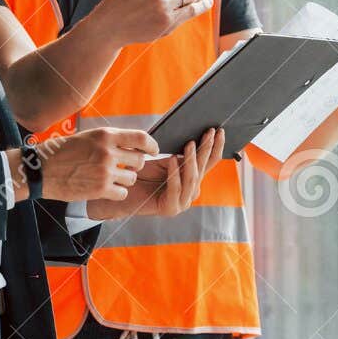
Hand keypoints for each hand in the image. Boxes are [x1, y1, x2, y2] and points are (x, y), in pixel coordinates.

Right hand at [36, 126, 157, 202]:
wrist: (41, 170)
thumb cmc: (61, 152)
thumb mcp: (86, 137)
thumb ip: (109, 141)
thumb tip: (131, 145)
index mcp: (105, 135)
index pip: (141, 138)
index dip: (152, 146)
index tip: (153, 151)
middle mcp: (107, 152)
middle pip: (139, 161)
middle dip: (134, 166)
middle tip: (124, 168)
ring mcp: (105, 171)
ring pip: (131, 179)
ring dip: (124, 181)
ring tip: (109, 179)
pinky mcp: (100, 189)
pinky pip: (122, 193)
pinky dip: (116, 193)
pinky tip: (105, 189)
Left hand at [87, 127, 224, 218]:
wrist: (118, 191)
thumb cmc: (138, 174)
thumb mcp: (162, 160)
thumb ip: (178, 154)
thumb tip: (191, 135)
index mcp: (191, 179)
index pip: (208, 162)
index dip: (215, 147)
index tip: (219, 129)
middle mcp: (190, 191)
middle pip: (203, 169)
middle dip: (206, 149)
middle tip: (209, 132)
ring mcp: (182, 202)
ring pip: (192, 179)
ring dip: (192, 160)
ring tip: (190, 144)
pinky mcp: (170, 209)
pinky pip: (176, 189)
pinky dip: (175, 173)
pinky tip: (172, 159)